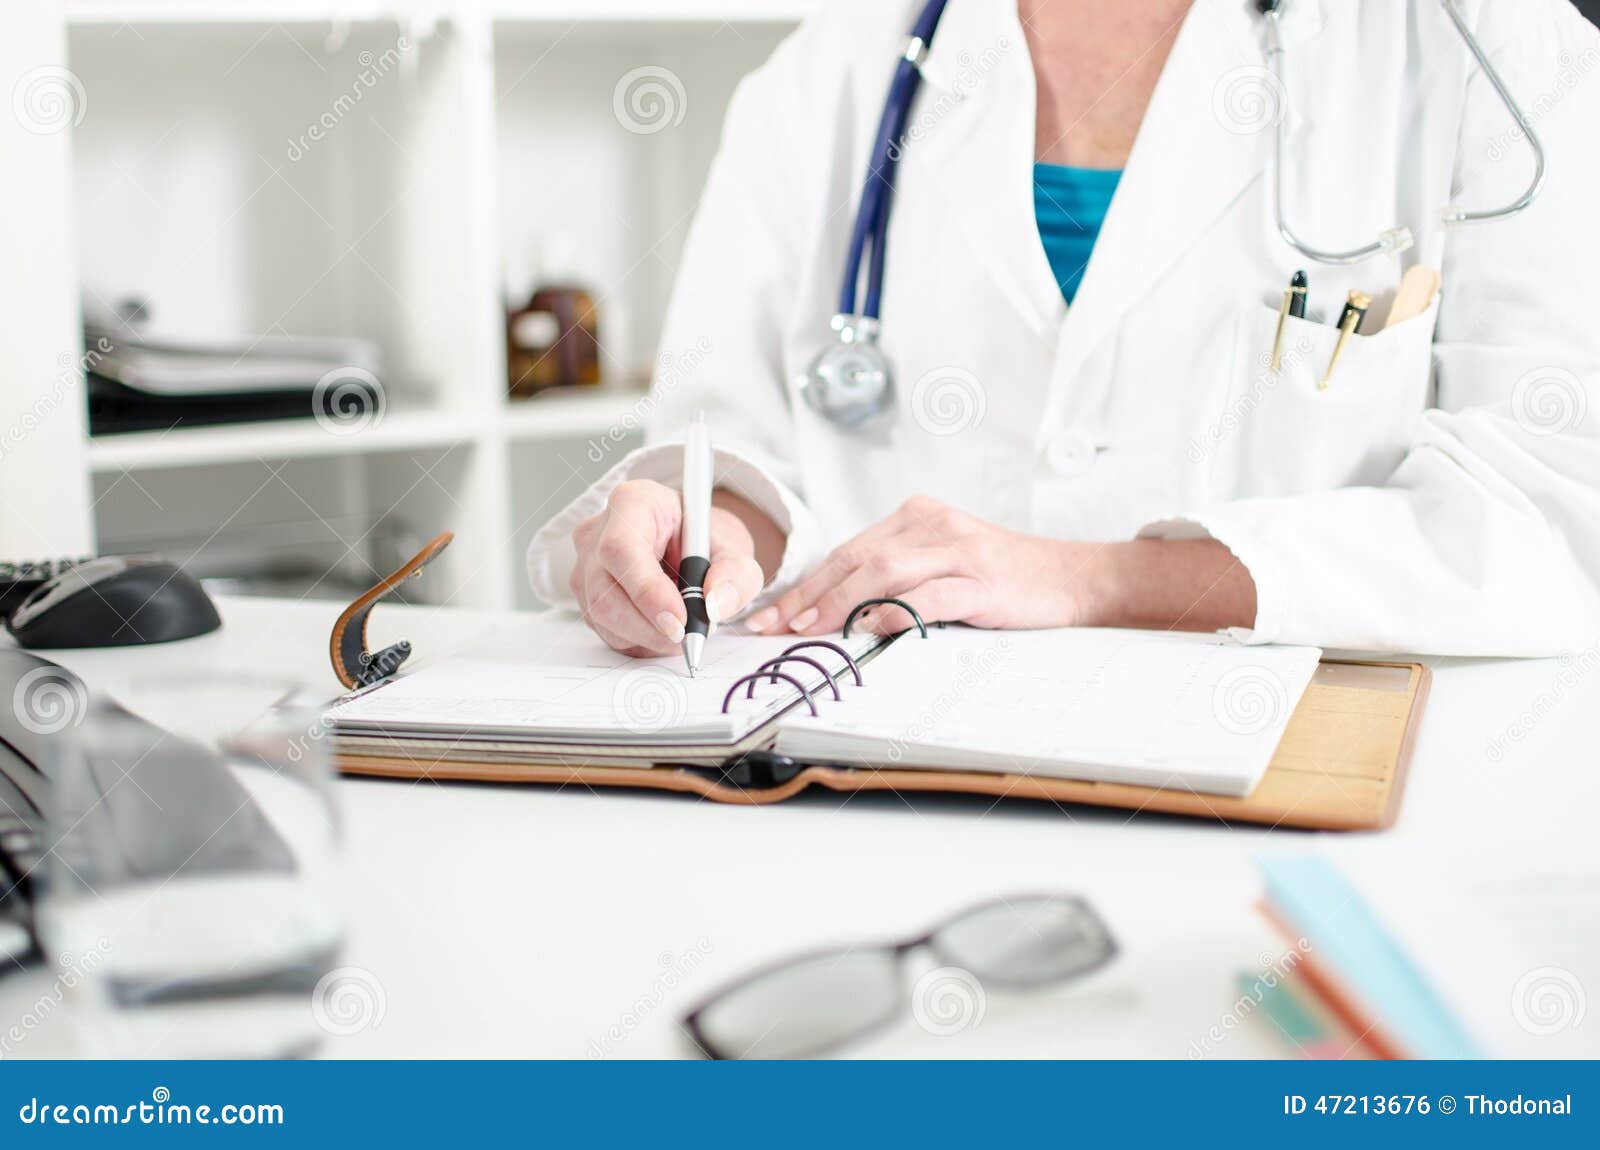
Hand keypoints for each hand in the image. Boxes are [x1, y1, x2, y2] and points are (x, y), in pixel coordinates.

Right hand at [570, 480, 765, 655]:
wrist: (691, 547)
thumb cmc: (704, 541)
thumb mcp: (734, 550)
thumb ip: (735, 575)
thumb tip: (715, 606)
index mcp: (634, 503)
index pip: (622, 548)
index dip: (647, 591)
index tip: (679, 620)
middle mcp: (598, 532)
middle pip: (606, 592)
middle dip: (649, 626)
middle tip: (688, 637)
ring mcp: (586, 565)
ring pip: (603, 616)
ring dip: (648, 636)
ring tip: (683, 626)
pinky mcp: (585, 596)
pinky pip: (605, 630)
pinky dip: (639, 641)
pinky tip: (663, 627)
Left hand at [744, 496, 1259, 636]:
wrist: (1072, 577)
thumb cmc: (1003, 578)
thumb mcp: (942, 564)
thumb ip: (895, 577)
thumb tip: (832, 611)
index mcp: (918, 517)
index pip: (847, 550)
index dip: (806, 582)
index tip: (772, 613)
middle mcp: (933, 525)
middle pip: (855, 557)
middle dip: (809, 594)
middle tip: (775, 626)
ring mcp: (959, 550)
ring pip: (882, 572)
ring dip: (839, 604)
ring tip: (809, 630)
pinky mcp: (981, 581)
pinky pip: (927, 595)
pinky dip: (893, 610)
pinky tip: (868, 627)